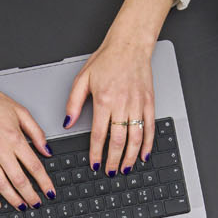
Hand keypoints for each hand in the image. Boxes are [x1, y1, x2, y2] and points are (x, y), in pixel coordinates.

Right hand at [0, 77, 55, 209]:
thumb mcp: (20, 111)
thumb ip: (36, 132)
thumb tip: (47, 150)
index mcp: (15, 138)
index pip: (34, 166)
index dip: (44, 183)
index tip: (50, 192)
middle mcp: (0, 149)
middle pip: (19, 180)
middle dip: (31, 196)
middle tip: (37, 204)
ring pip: (1, 185)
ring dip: (13, 199)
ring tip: (21, 206)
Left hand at [64, 33, 156, 176]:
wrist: (130, 45)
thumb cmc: (107, 59)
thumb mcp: (82, 79)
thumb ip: (73, 103)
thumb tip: (67, 122)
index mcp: (104, 100)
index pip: (98, 134)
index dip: (96, 153)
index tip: (95, 163)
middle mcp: (122, 104)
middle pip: (117, 140)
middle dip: (113, 160)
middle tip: (110, 172)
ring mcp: (137, 104)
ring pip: (135, 138)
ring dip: (130, 157)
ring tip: (125, 168)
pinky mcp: (149, 102)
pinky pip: (149, 128)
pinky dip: (148, 144)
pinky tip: (143, 154)